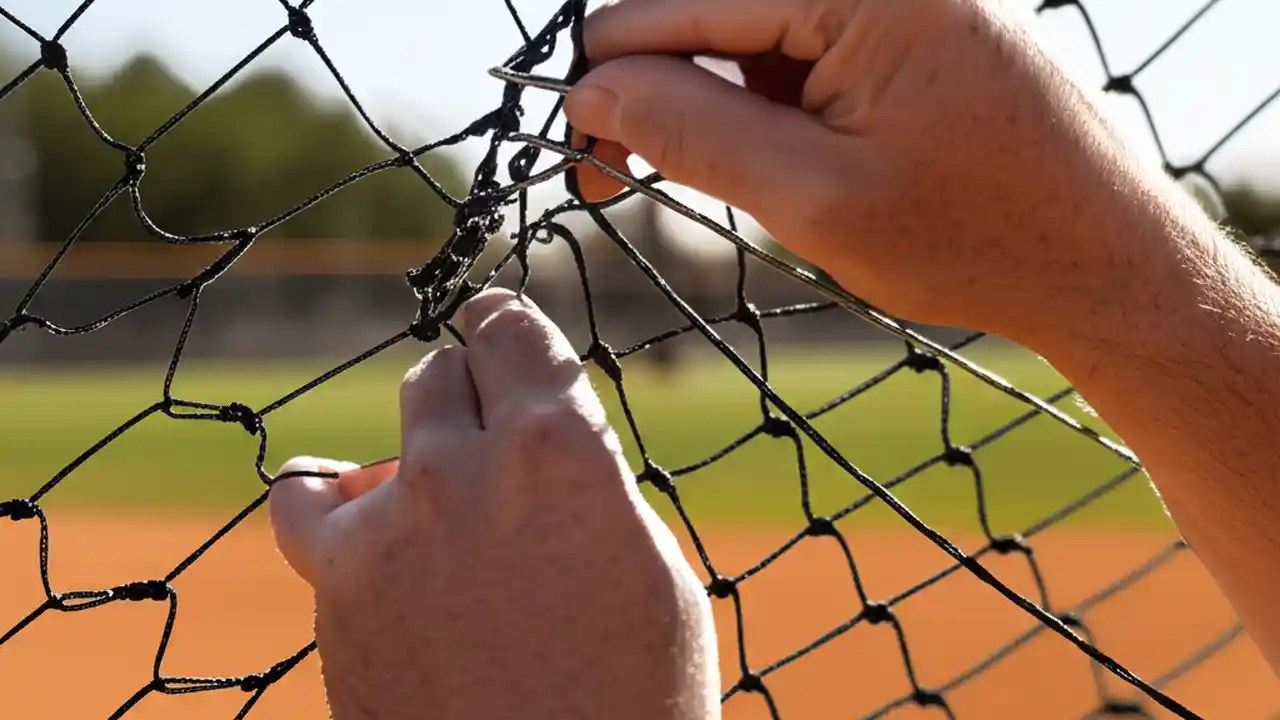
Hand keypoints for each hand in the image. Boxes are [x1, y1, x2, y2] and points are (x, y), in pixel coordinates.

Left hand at [268, 288, 718, 718]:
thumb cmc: (637, 702)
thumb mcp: (656, 573)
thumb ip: (594, 487)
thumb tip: (549, 448)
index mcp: (564, 450)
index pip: (515, 331)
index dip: (510, 328)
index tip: (502, 333)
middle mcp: (470, 465)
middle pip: (448, 370)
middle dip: (476, 388)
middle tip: (494, 428)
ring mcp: (394, 521)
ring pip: (396, 422)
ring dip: (425, 437)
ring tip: (447, 482)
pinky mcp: (339, 583)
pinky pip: (301, 499)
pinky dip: (331, 496)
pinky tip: (359, 514)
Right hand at [565, 0, 1199, 349]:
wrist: (1105, 266)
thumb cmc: (976, 238)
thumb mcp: (811, 196)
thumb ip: (692, 129)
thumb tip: (593, 90)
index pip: (687, 2)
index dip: (612, 76)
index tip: (576, 152)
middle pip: (716, 13)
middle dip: (656, 93)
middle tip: (612, 180)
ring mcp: (901, 5)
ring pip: (755, 39)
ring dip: (712, 108)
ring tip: (701, 188)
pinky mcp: (913, 38)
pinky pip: (806, 58)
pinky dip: (766, 112)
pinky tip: (765, 168)